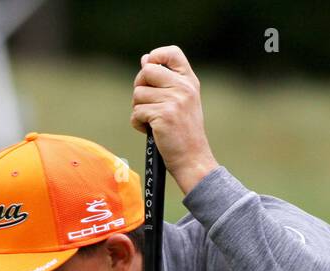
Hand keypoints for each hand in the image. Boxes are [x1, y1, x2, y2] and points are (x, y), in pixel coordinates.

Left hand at [130, 45, 219, 193]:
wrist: (193, 159)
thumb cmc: (183, 133)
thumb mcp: (181, 102)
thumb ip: (164, 81)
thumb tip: (145, 59)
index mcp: (189, 81)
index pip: (172, 52)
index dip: (156, 56)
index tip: (151, 69)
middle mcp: (183, 87)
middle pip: (147, 72)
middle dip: (140, 87)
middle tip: (147, 104)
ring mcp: (174, 101)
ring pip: (138, 94)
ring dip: (139, 110)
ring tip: (152, 122)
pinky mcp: (163, 115)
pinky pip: (136, 113)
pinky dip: (138, 124)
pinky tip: (151, 131)